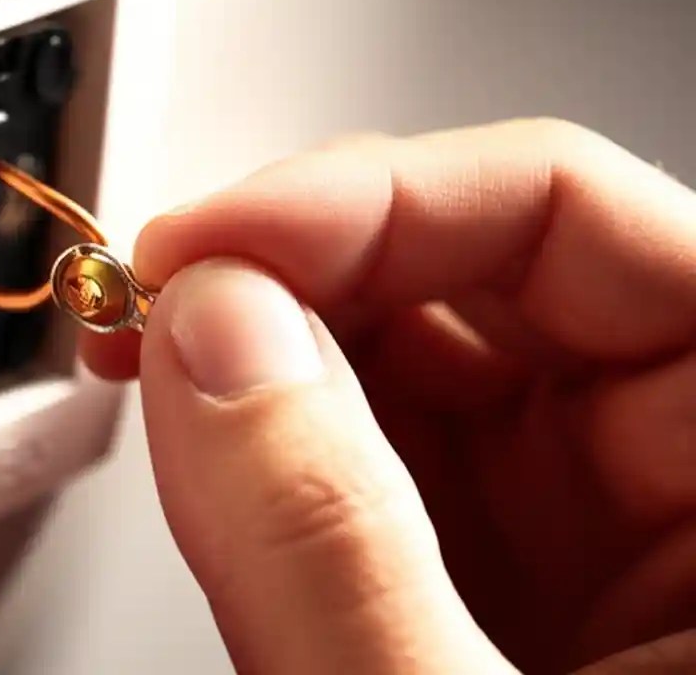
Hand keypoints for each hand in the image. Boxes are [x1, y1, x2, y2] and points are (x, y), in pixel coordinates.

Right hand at [85, 119, 695, 673]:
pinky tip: (198, 431)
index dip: (380, 197)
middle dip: (295, 265)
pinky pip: (363, 460)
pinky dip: (261, 433)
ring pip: (406, 365)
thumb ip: (337, 544)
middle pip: (479, 280)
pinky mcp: (477, 600)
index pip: (583, 222)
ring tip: (153, 351)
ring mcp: (575, 552)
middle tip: (163, 292)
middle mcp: (674, 502)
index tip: (216, 239)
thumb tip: (220, 339)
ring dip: (260, 338)